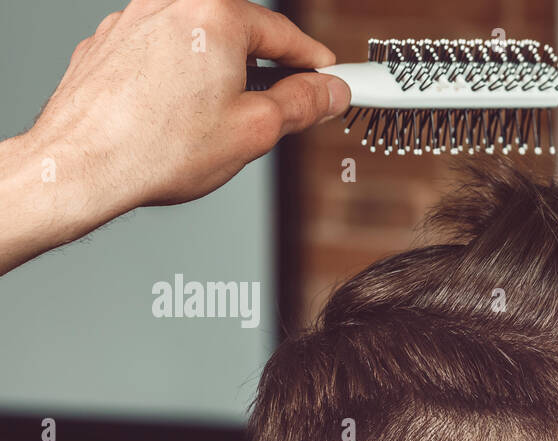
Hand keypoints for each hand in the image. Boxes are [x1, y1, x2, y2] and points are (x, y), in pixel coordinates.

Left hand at [0, 0, 349, 273]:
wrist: (81, 166)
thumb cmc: (159, 148)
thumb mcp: (256, 130)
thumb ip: (302, 103)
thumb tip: (329, 92)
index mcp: (214, 16)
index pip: (284, 33)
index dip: (316, 62)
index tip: (333, 78)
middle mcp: (170, 4)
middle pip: (238, 34)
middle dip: (265, 70)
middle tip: (284, 108)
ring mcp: (133, 21)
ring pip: (197, 43)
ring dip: (220, 75)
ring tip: (223, 123)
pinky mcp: (107, 44)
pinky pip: (161, 54)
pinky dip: (180, 79)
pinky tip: (181, 118)